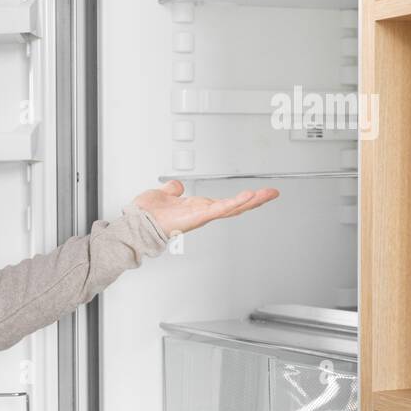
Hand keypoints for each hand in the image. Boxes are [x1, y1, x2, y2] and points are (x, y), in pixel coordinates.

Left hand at [133, 179, 278, 235]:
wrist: (138, 223)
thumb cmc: (147, 214)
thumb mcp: (163, 196)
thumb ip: (172, 191)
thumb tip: (177, 187)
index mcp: (196, 208)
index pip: (224, 203)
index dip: (240, 199)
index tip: (255, 192)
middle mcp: (202, 213)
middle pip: (235, 207)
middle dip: (255, 200)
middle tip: (272, 193)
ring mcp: (202, 215)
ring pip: (233, 208)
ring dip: (252, 201)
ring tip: (268, 194)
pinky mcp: (199, 216)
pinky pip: (221, 208)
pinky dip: (235, 202)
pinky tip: (248, 196)